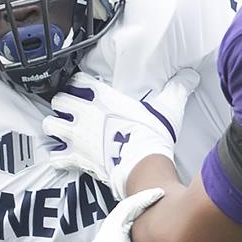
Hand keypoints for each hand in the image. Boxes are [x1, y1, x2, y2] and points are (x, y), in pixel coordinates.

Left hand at [43, 78, 178, 195]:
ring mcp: (78, 136)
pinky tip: (65, 157)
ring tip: (64, 130)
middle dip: (63, 104)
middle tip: (72, 110)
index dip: (79, 83)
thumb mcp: (167, 107)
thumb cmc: (152, 136)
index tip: (84, 88)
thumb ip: (176, 88)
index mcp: (102, 97)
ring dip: (55, 127)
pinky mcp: (77, 158)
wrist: (142, 165)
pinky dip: (59, 157)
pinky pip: (57, 156)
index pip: (77, 80)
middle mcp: (85, 114)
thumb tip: (190, 76)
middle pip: (59, 100)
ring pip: (51, 125)